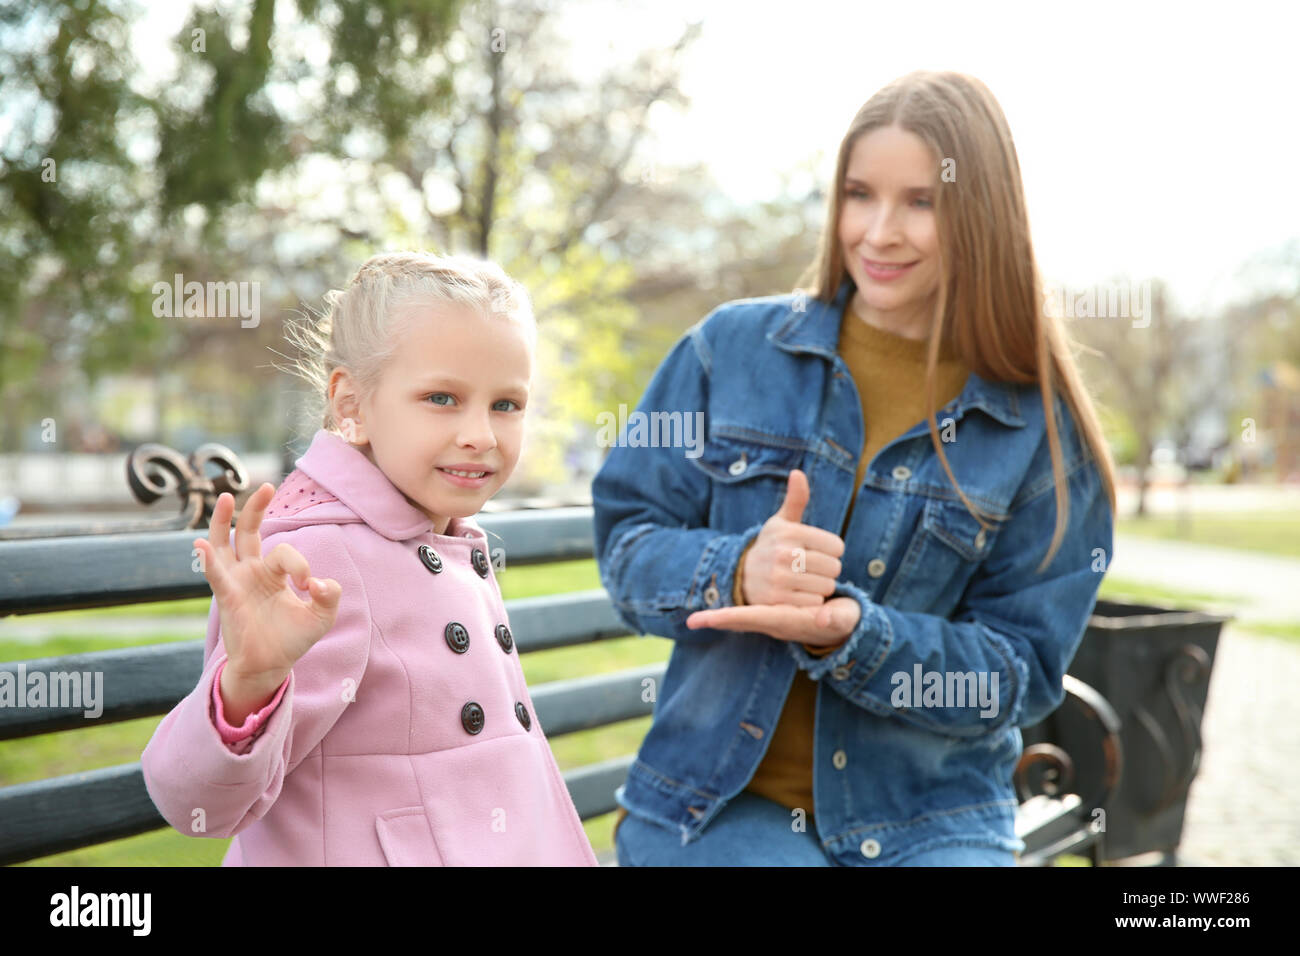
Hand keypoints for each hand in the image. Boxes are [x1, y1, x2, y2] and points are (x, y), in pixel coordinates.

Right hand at [193, 483, 341, 693]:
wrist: (271, 666)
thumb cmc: (292, 639)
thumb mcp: (321, 617)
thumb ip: (329, 596)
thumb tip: (321, 583)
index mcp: (274, 572)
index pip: (286, 553)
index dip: (302, 565)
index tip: (313, 588)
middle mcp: (252, 571)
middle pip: (249, 532)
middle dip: (256, 508)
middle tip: (267, 486)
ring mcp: (236, 582)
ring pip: (225, 544)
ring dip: (223, 521)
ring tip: (224, 497)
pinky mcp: (227, 597)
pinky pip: (215, 574)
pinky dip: (208, 559)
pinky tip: (200, 544)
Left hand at [686, 595, 860, 646]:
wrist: (846, 626)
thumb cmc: (844, 622)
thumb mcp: (843, 618)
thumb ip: (834, 618)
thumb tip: (821, 618)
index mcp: (790, 621)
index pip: (755, 618)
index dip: (731, 618)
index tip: (706, 621)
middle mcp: (777, 622)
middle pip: (742, 621)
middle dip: (718, 621)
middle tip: (691, 622)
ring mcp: (775, 617)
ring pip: (743, 617)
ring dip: (723, 617)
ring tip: (695, 619)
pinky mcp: (776, 611)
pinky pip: (749, 613)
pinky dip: (733, 614)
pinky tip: (715, 612)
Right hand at [740, 469, 844, 606]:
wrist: (740, 575)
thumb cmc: (770, 546)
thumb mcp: (781, 522)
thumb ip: (796, 499)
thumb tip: (798, 472)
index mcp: (791, 533)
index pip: (837, 546)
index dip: (831, 551)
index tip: (816, 552)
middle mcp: (785, 554)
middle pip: (834, 568)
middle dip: (827, 570)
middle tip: (810, 569)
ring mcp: (780, 579)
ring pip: (826, 586)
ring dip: (820, 586)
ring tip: (804, 581)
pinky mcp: (778, 601)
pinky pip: (814, 603)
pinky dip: (811, 602)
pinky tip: (797, 594)